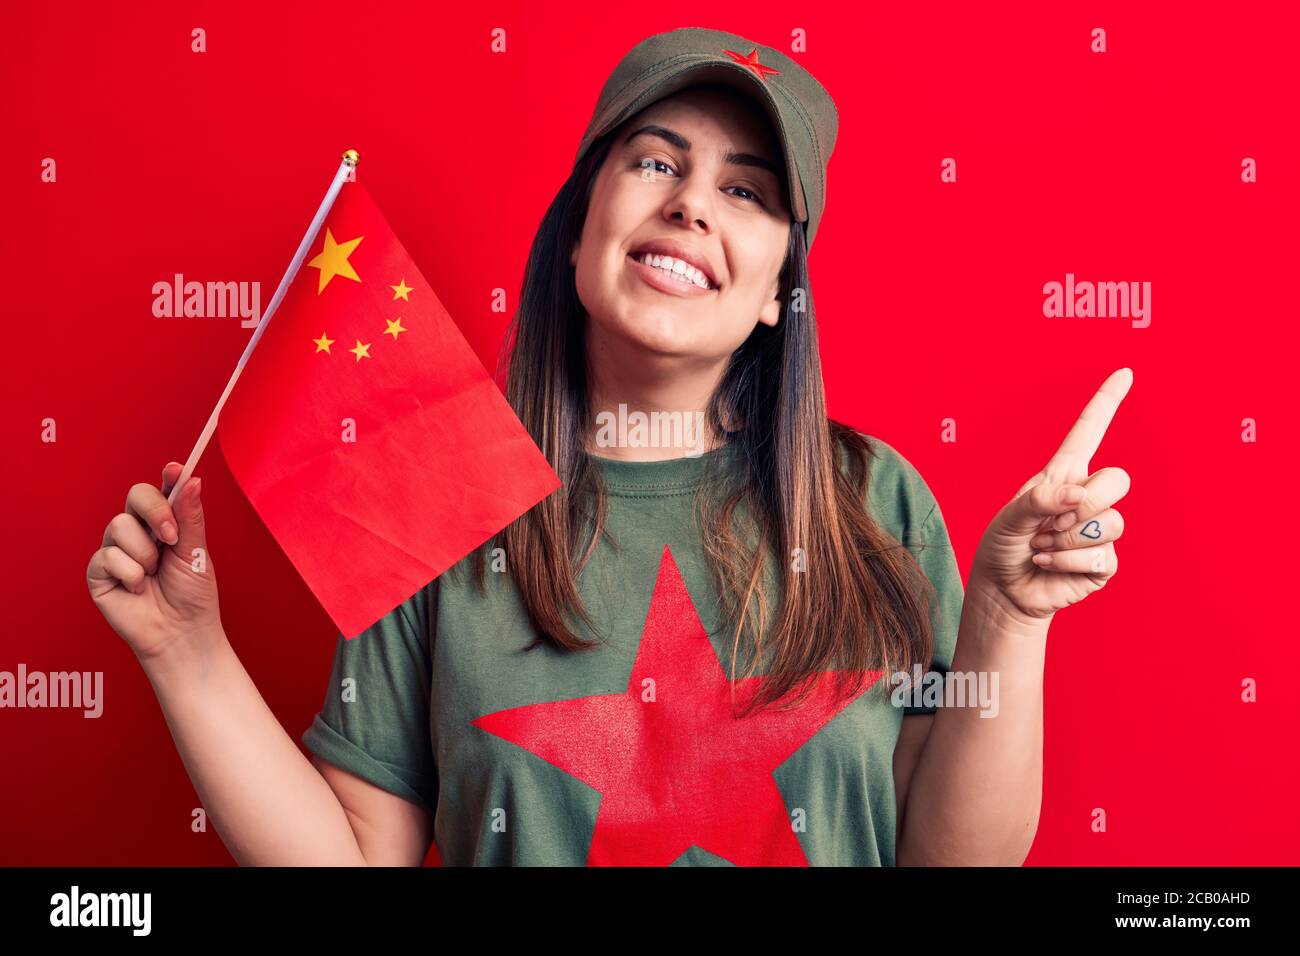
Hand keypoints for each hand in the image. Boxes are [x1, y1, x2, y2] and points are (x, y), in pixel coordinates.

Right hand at [87, 461, 223, 662]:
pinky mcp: (99, 572)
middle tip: (172, 537)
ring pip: (119, 524)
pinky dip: (130, 573)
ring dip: (145, 552)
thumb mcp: (197, 553)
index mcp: (167, 523)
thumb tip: (192, 479)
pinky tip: (138, 588)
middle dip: (155, 511)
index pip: (164, 490)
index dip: (168, 477)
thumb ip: (190, 517)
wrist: (181, 633)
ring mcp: (117, 549)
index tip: (176, 469)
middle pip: (136, 494)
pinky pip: (107, 555)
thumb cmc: (193, 596)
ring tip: (154, 575)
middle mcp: (140, 531)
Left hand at [969, 368, 1132, 626]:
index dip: (1106, 402)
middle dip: (1084, 502)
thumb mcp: (1009, 518)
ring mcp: (1099, 529)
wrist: (1004, 590)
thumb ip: (1038, 501)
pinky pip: (1102, 554)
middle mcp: (1085, 496)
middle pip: (1118, 480)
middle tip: (1049, 524)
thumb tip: (1077, 496)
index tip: (1125, 373)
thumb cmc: (1002, 546)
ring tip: (1041, 546)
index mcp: (1061, 475)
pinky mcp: (1103, 560)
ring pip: (1111, 521)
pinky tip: (1049, 564)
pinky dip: (1067, 561)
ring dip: (1067, 538)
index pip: (1089, 432)